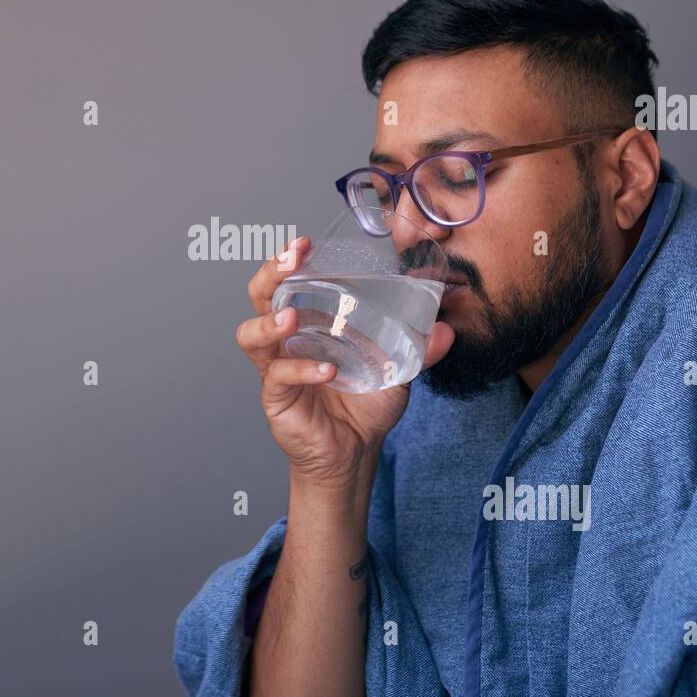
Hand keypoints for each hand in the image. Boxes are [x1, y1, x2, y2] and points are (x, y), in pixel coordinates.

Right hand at [235, 235, 454, 494]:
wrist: (355, 452)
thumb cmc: (365, 406)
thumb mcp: (397, 370)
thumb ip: (419, 349)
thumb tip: (445, 329)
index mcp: (310, 323)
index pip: (288, 281)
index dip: (289, 259)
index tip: (304, 244)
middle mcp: (287, 340)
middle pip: (259, 297)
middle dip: (269, 274)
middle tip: (289, 261)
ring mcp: (277, 368)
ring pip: (252, 336)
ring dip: (268, 323)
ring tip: (290, 317)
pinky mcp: (276, 398)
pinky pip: (279, 377)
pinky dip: (302, 370)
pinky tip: (326, 371)